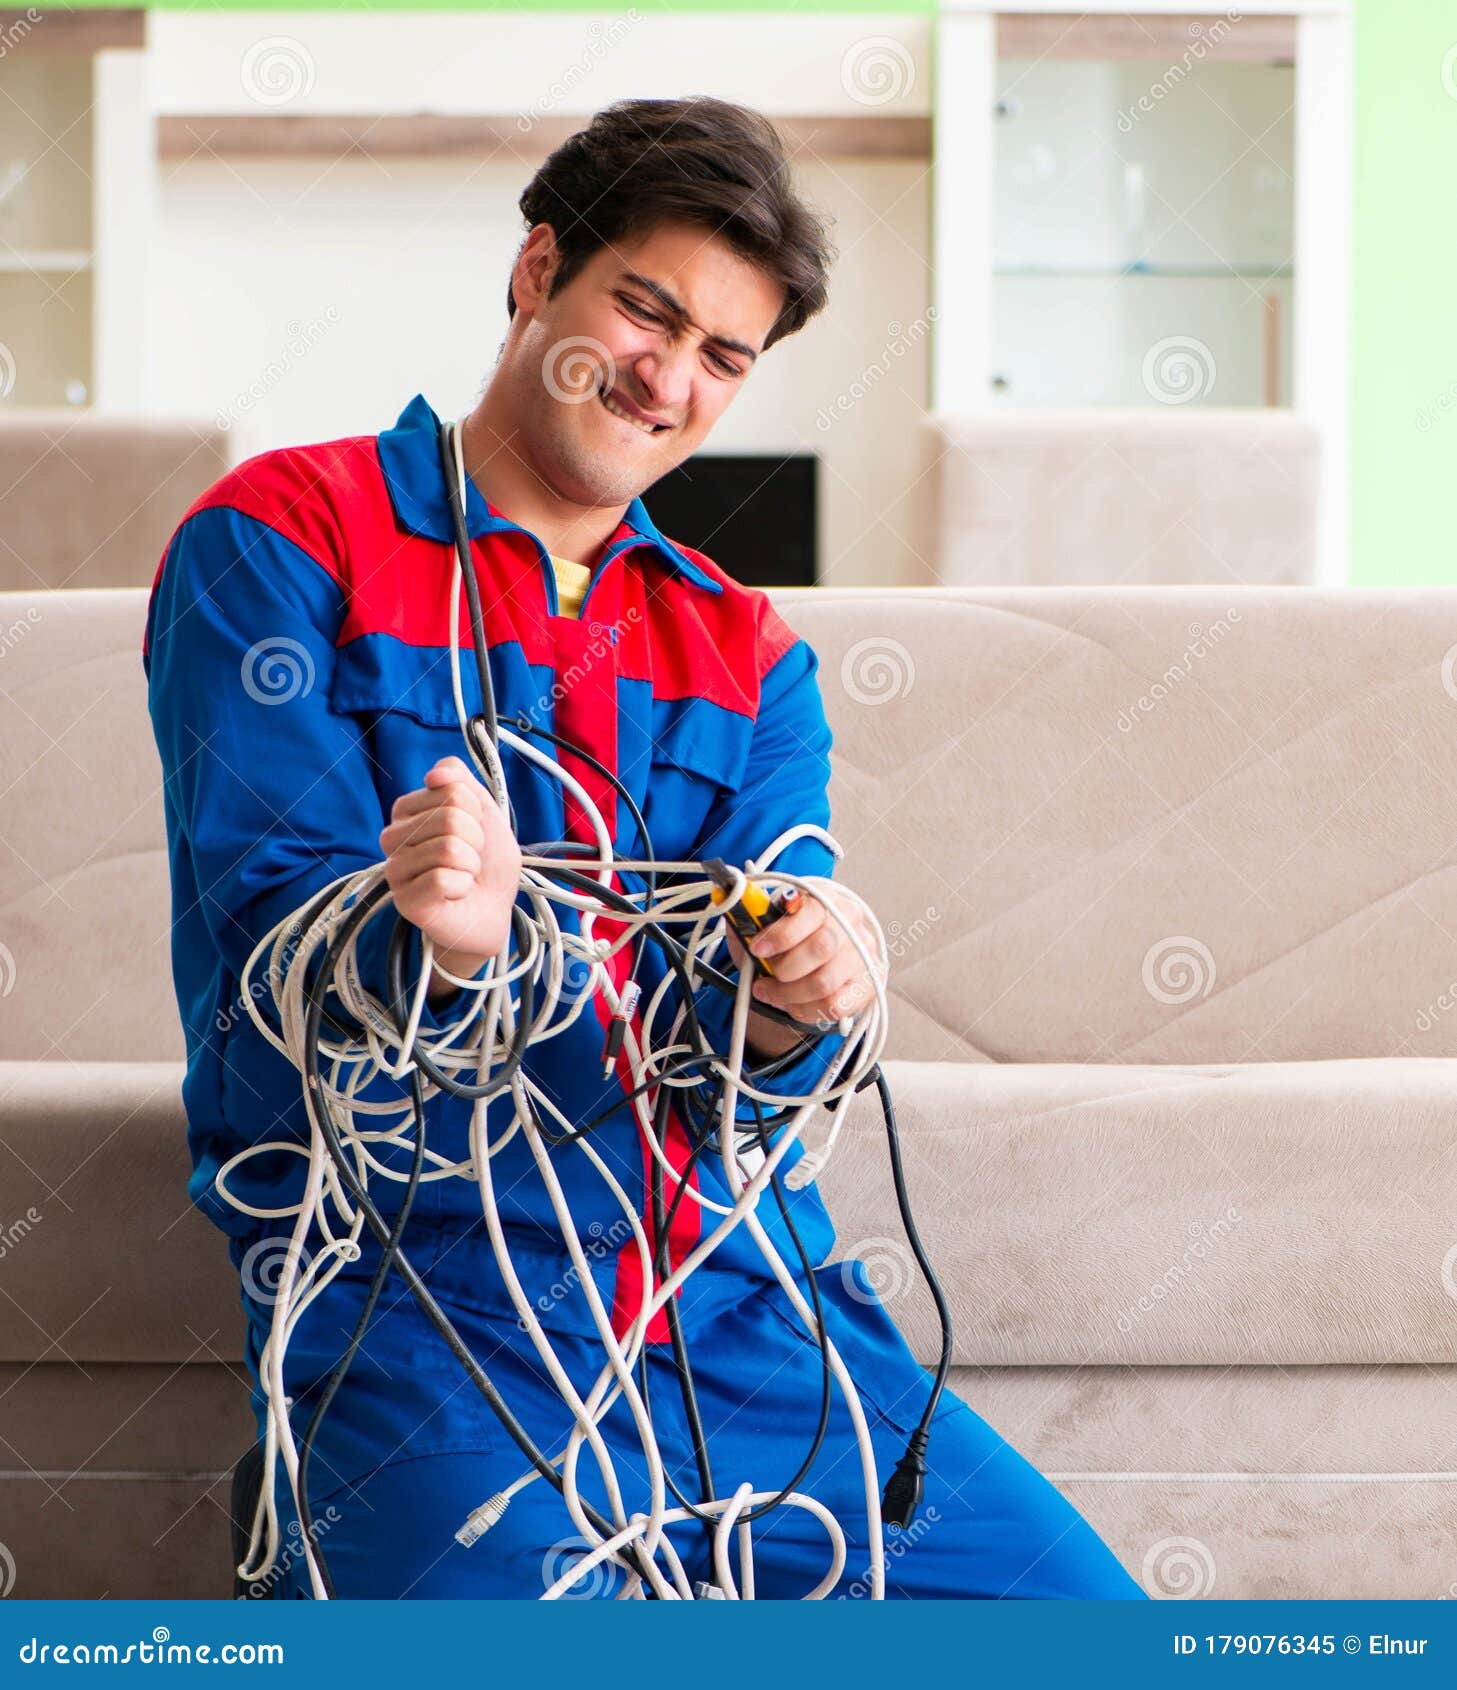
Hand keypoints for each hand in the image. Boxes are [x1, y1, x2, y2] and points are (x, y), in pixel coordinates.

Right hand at [379, 755, 521, 985]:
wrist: (494, 910)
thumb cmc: (486, 863)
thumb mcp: (484, 811)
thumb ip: (461, 782)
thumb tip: (434, 773)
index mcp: (408, 809)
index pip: (451, 789)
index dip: (476, 813)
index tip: (472, 833)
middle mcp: (394, 836)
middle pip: (450, 816)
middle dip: (475, 840)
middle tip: (469, 859)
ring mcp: (395, 868)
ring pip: (447, 848)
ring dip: (470, 865)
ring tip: (463, 876)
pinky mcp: (404, 899)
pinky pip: (442, 879)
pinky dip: (462, 886)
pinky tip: (455, 894)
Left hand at [723, 882, 881, 1053]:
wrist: (809, 961)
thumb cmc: (784, 939)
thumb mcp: (762, 922)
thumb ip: (747, 913)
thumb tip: (726, 898)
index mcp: (825, 898)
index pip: (811, 912)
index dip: (782, 933)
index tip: (757, 949)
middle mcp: (851, 924)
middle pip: (822, 948)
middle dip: (784, 969)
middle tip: (762, 979)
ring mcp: (863, 955)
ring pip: (826, 982)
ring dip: (789, 995)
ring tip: (770, 993)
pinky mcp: (867, 985)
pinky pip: (836, 1006)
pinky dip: (806, 1009)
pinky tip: (793, 1004)